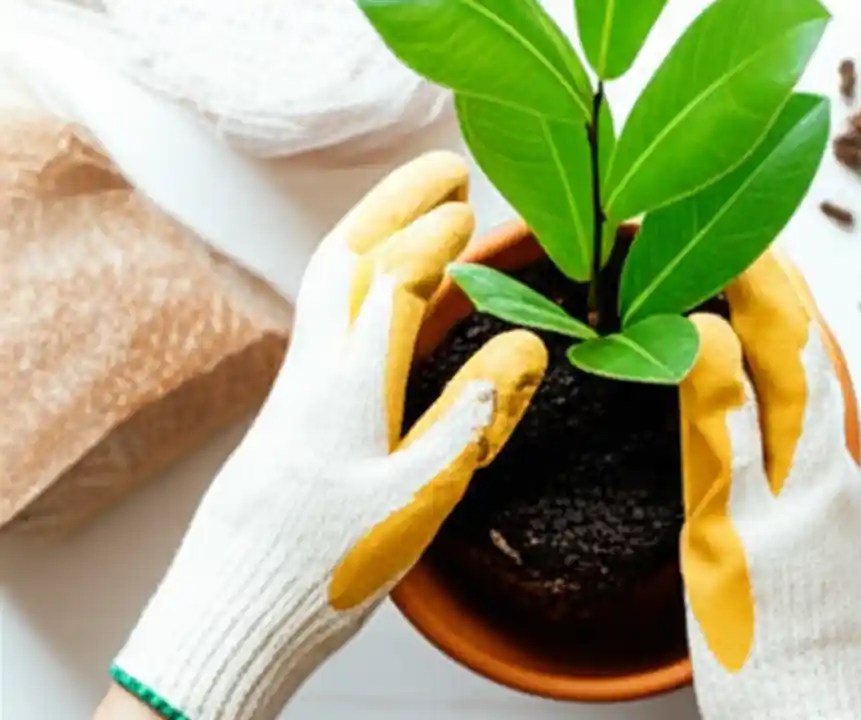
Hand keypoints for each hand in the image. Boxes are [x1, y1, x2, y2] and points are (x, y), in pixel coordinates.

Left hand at [107, 153, 547, 719]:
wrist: (234, 612)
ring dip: (373, 233)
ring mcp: (293, 388)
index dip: (431, 238)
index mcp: (345, 389)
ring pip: (327, 284)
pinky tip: (384, 293)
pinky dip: (360, 278)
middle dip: (393, 203)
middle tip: (443, 167)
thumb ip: (470, 420)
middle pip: (343, 258)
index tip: (469, 207)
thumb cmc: (323, 565)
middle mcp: (311, 374)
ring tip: (421, 211)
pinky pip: (325, 318)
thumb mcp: (416, 499)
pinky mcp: (289, 410)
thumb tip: (523, 349)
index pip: (389, 283)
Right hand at [679, 252, 860, 718]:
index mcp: (810, 455)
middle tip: (726, 226)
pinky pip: (796, 415)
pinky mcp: (816, 512)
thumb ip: (719, 428)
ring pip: (802, 378)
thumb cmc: (763, 643)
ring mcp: (828, 486)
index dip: (754, 269)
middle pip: (803, 345)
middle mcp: (831, 460)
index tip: (717, 218)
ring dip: (771, 321)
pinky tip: (747, 373)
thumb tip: (707, 335)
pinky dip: (769, 371)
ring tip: (734, 277)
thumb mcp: (724, 531)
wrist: (805, 718)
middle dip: (769, 280)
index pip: (786, 333)